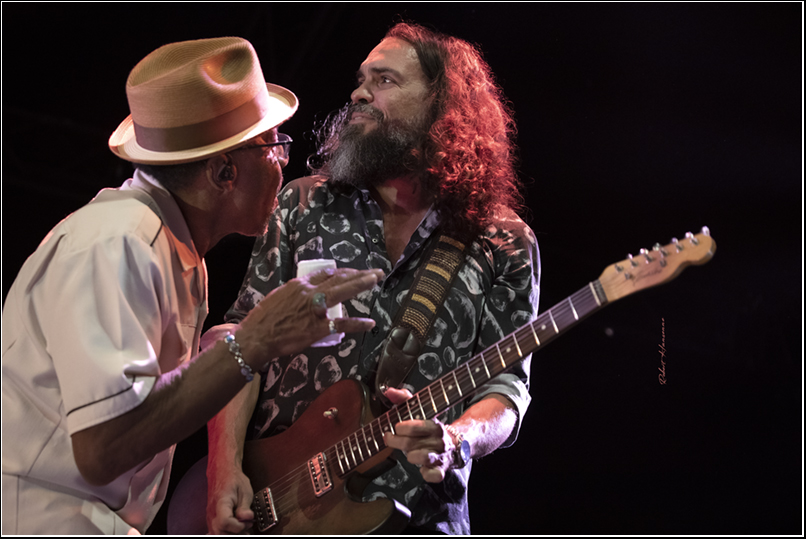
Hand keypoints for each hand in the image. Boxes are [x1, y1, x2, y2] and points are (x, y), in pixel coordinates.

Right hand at [206, 465, 253, 533]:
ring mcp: (210, 517)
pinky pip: (217, 531)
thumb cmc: (233, 479)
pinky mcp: (212, 520)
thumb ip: (245, 506)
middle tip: (247, 525)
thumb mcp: (245, 490)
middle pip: (220, 532)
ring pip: (217, 533)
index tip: (247, 522)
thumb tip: (247, 518)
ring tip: (243, 527)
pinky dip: (227, 532)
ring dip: (231, 533)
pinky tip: (235, 529)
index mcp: (222, 502)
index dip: (237, 526)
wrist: (222, 473)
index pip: (224, 522)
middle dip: (236, 532)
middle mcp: (213, 512)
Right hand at [237, 268, 383, 365]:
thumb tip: (309, 288)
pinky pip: (341, 324)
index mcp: (299, 284)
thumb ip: (296, 291)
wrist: (257, 337)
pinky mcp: (317, 328)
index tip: (353, 272)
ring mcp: (315, 310)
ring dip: (361, 284)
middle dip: (359, 273)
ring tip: (376, 280)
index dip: (343, 272)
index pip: (326, 273)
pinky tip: (370, 323)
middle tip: (376, 272)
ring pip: (343, 292)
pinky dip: (357, 323)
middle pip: (339, 278)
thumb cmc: (264, 318)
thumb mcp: (279, 296)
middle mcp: (309, 293)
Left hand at [381, 387, 456, 482]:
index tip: (396, 427)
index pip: (416, 426)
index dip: (402, 428)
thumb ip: (404, 399)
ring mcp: (441, 456)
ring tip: (409, 453)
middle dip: (396, 441)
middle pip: (412, 443)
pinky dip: (426, 473)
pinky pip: (434, 475)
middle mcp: (439, 441)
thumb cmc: (431, 428)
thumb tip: (389, 391)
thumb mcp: (420, 410)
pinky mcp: (442, 469)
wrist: (456, 444)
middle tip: (390, 438)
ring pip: (423, 458)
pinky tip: (422, 468)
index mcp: (434, 426)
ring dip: (411, 456)